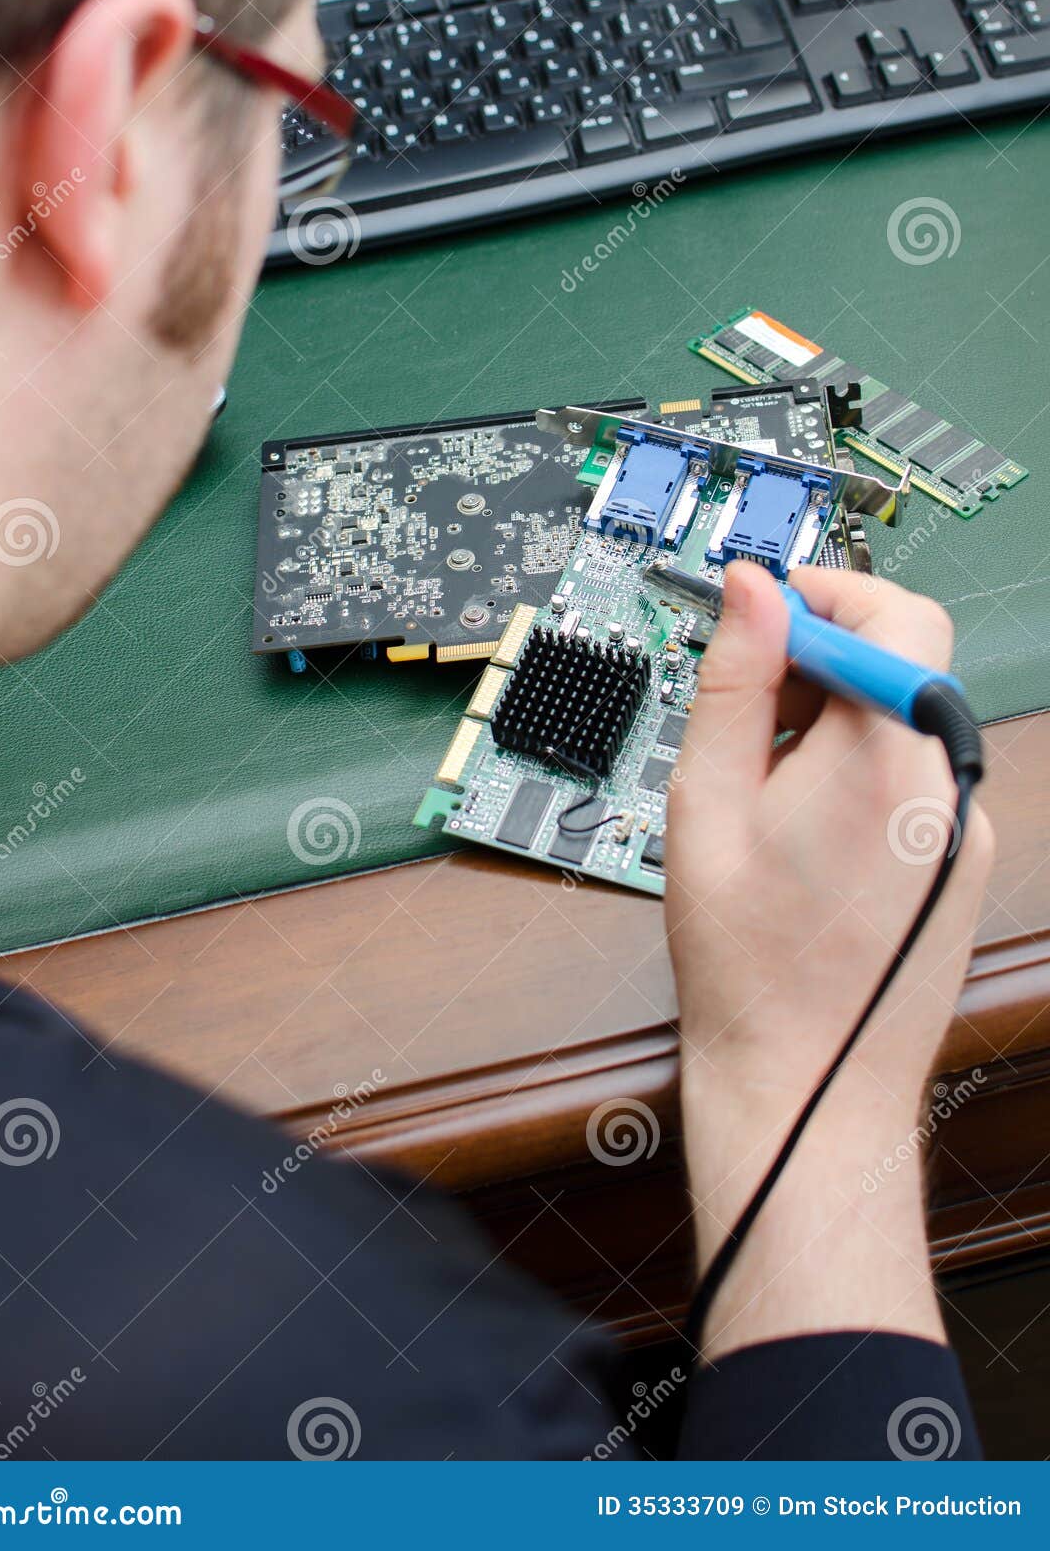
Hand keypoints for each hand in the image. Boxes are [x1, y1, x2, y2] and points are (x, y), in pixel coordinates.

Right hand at [664, 562, 993, 1352]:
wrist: (804, 1083)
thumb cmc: (747, 964)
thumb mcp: (707, 803)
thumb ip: (733, 682)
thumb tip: (752, 590)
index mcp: (883, 764)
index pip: (895, 617)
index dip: (826, 595)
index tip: (765, 615)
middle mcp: (946, 788)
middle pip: (905, 663)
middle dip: (825, 658)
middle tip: (752, 702)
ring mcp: (966, 827)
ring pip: (907, 718)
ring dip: (840, 715)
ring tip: (767, 781)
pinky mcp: (964, 859)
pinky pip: (917, 773)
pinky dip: (862, 767)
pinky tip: (803, 824)